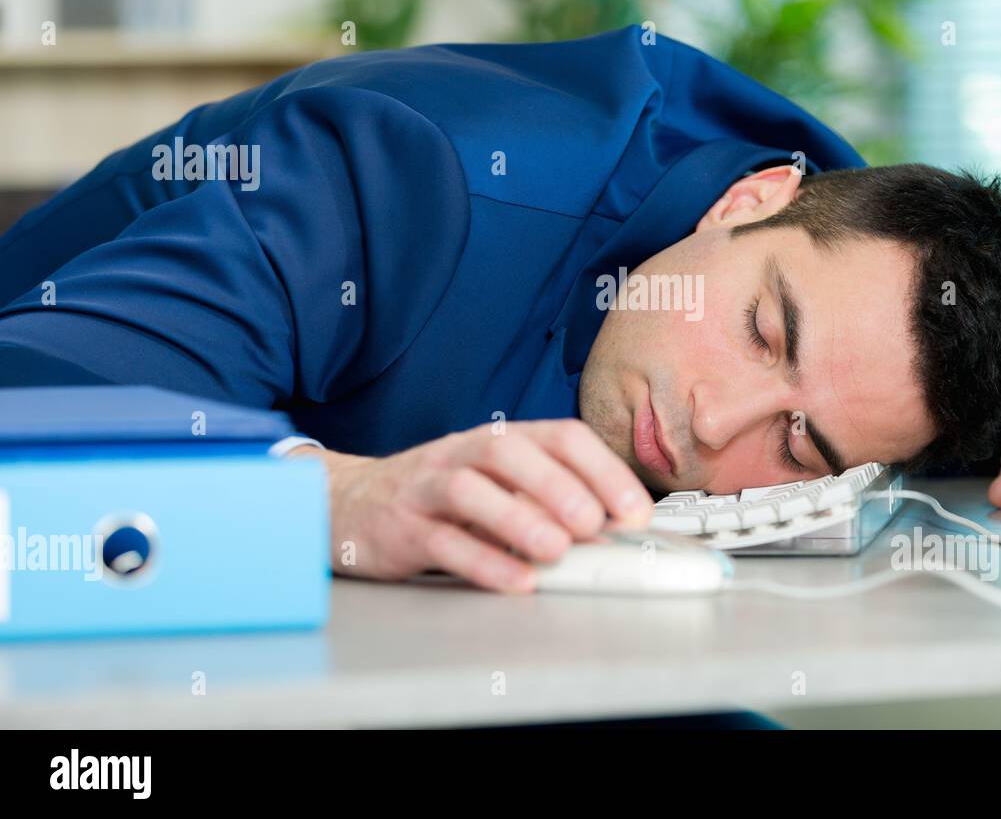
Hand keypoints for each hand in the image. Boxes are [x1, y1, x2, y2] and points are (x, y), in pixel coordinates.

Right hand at [289, 419, 653, 591]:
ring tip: (556, 550)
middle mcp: (462, 454)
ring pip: (469, 490)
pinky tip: (516, 581)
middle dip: (559, 485)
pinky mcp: (399, 528)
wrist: (347, 502)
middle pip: (509, 451)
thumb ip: (548, 501)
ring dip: (518, 518)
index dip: (603, 470)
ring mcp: (425, 488)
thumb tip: (614, 530)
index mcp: (499, 440)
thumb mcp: (497, 486)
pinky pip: (440, 541)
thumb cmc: (438, 496)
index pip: (559, 437)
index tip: (636, 511)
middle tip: (595, 524)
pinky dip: (482, 562)